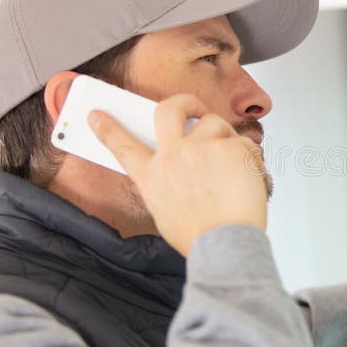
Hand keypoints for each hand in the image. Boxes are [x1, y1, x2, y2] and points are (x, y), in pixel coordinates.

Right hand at [88, 94, 267, 256]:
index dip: (108, 128)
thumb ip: (165, 183)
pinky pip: (243, 142)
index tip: (97, 115)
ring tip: (232, 160)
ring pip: (214, 122)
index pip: (122, 145)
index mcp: (152, 175)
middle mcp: (173, 155)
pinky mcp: (231, 148)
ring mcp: (202, 148)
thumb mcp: (164, 210)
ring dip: (224, 135)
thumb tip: (174, 172)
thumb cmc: (199, 235)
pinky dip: (249, 158)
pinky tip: (248, 178)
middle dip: (183, 102)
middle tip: (194, 107)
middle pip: (169, 110)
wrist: (224, 244)